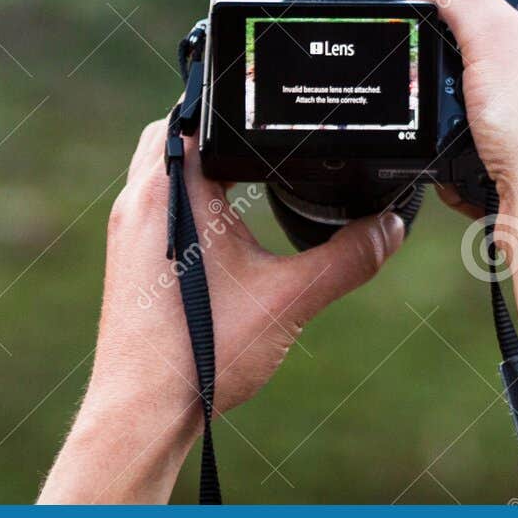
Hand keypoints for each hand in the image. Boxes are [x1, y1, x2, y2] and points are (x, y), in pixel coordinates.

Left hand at [38, 119, 404, 502]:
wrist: (141, 415)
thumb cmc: (201, 353)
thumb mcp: (291, 298)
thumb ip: (347, 258)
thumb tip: (391, 228)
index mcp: (174, 188)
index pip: (198, 111)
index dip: (235, 102)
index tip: (274, 110)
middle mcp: (140, 199)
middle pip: (176, 132)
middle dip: (218, 131)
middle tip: (265, 141)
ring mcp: (125, 230)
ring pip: (162, 169)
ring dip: (199, 165)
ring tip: (249, 177)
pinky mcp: (125, 260)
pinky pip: (155, 203)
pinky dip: (186, 199)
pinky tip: (221, 228)